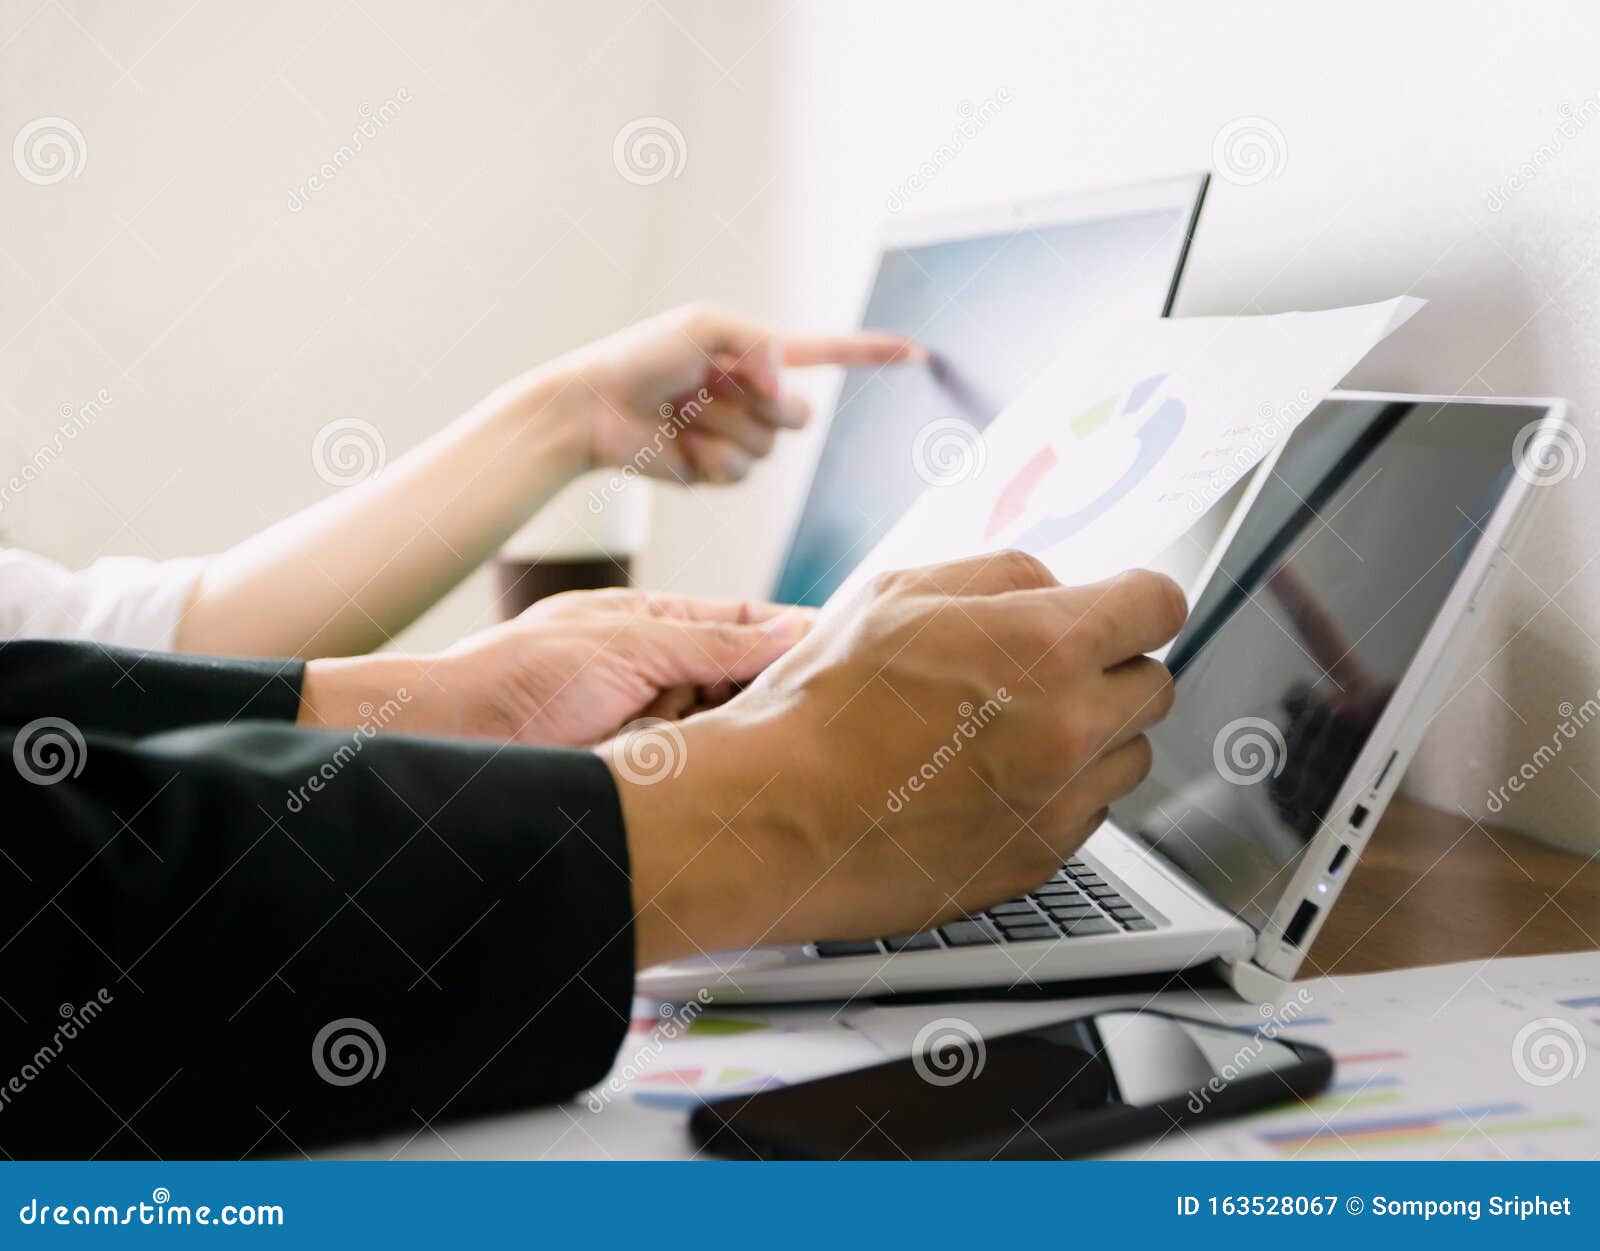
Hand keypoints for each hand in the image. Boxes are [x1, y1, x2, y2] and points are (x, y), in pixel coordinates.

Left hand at [296, 589, 809, 746]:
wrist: (458, 740)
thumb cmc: (522, 675)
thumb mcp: (629, 643)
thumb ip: (716, 640)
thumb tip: (790, 629)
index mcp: (656, 624)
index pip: (747, 621)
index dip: (795, 633)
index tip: (846, 647)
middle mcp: (660, 673)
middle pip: (745, 679)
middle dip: (780, 691)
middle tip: (835, 706)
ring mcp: (652, 725)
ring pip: (728, 730)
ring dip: (750, 736)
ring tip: (794, 745)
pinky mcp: (643, 773)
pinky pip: (699, 771)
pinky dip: (719, 773)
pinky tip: (746, 779)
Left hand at [552, 303, 924, 483]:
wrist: (593, 407)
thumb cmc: (640, 357)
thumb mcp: (705, 326)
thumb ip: (759, 343)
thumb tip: (782, 388)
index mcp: (754, 356)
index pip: (825, 354)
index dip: (869, 354)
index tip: (916, 352)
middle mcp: (750, 398)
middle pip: (800, 416)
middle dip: (765, 404)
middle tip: (717, 388)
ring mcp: (734, 437)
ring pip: (767, 447)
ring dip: (722, 428)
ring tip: (681, 412)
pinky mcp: (713, 472)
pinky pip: (739, 473)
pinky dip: (709, 457)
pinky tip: (679, 444)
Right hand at [607, 552, 1187, 966]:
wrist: (773, 821)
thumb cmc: (819, 710)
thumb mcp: (897, 594)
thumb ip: (1002, 576)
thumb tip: (1060, 586)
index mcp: (1045, 647)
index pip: (1159, 605)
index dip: (1134, 600)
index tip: (1119, 609)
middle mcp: (1071, 730)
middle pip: (1155, 685)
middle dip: (1111, 669)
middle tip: (1045, 671)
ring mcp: (1059, 805)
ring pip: (1128, 757)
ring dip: (1090, 737)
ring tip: (1006, 733)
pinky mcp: (1037, 862)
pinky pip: (1085, 816)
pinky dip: (1055, 795)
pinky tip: (984, 783)